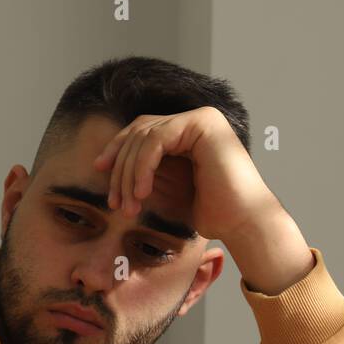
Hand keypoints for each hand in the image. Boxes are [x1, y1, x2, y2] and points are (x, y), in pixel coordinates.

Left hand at [91, 106, 277, 242]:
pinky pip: (156, 140)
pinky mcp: (203, 124)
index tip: (99, 173)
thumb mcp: (171, 188)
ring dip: (129, 173)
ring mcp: (202, 118)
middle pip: (140, 131)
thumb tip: (109, 162)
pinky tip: (142, 193)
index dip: (118, 150)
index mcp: (192, 132)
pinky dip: (143, 167)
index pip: (143, 131)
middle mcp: (197, 119)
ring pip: (145, 136)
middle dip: (120, 167)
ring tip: (128, 205)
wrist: (243, 225)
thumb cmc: (214, 215)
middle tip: (114, 201)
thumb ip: (149, 169)